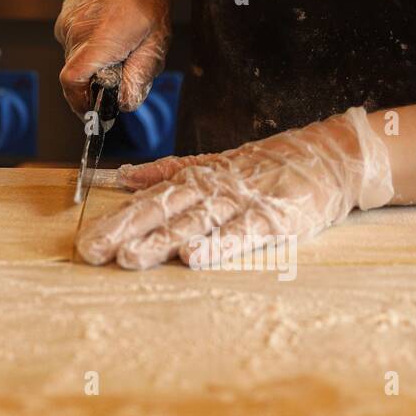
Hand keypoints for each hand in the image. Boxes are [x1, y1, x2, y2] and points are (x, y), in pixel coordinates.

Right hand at [54, 0, 175, 116]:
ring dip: (95, 63)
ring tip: (120, 43)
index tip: (93, 111)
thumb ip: (139, 78)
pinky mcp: (65, 16)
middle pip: (77, 75)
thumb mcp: (156, 43)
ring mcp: (66, 22)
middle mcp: (76, 31)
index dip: (80, 102)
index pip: (73, 81)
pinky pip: (74, 44)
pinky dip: (90, 47)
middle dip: (97, 82)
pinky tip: (110, 31)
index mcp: (98, 39)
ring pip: (76, 60)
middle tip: (122, 69)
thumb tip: (124, 104)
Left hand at [76, 107, 394, 269]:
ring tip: (131, 258)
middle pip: (163, 210)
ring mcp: (243, 203)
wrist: (328, 156)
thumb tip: (123, 177)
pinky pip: (241, 233)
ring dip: (162, 241)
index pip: (149, 200)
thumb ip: (168, 170)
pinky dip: (217, 245)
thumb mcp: (214, 163)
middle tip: (94, 252)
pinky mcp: (273, 218)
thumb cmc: (270, 165)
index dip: (117, 220)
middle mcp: (214, 189)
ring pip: (196, 222)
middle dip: (126, 232)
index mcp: (197, 178)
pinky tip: (193, 259)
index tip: (87, 241)